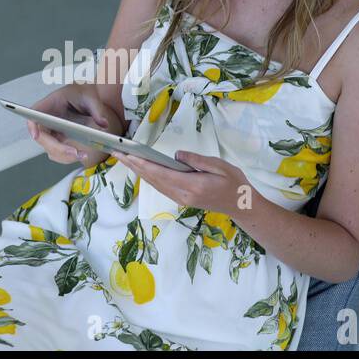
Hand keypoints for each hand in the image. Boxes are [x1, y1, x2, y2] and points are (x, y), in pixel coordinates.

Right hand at [27, 83, 122, 167]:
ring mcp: (51, 131)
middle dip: (57, 148)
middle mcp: (47, 120)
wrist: (88, 98)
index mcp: (50, 104)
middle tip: (75, 152)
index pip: (34, 114)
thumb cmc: (84, 93)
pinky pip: (58, 152)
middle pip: (42, 137)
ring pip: (50, 148)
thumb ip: (97, 109)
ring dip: (64, 155)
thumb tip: (103, 124)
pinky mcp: (59, 139)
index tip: (36, 135)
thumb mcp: (91, 97)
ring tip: (83, 155)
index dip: (32, 126)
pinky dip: (68, 156)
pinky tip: (82, 154)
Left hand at [110, 149, 255, 215]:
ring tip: (124, 158)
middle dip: (134, 166)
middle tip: (117, 152)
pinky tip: (141, 169)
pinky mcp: (182, 199)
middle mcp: (183, 195)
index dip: (143, 164)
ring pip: (154, 184)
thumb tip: (176, 154)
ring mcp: (181, 199)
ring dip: (138, 171)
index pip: (162, 174)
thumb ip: (196, 160)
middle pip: (153, 179)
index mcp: (192, 186)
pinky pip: (161, 187)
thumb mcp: (220, 166)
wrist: (242, 205)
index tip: (128, 155)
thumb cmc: (234, 183)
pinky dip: (148, 177)